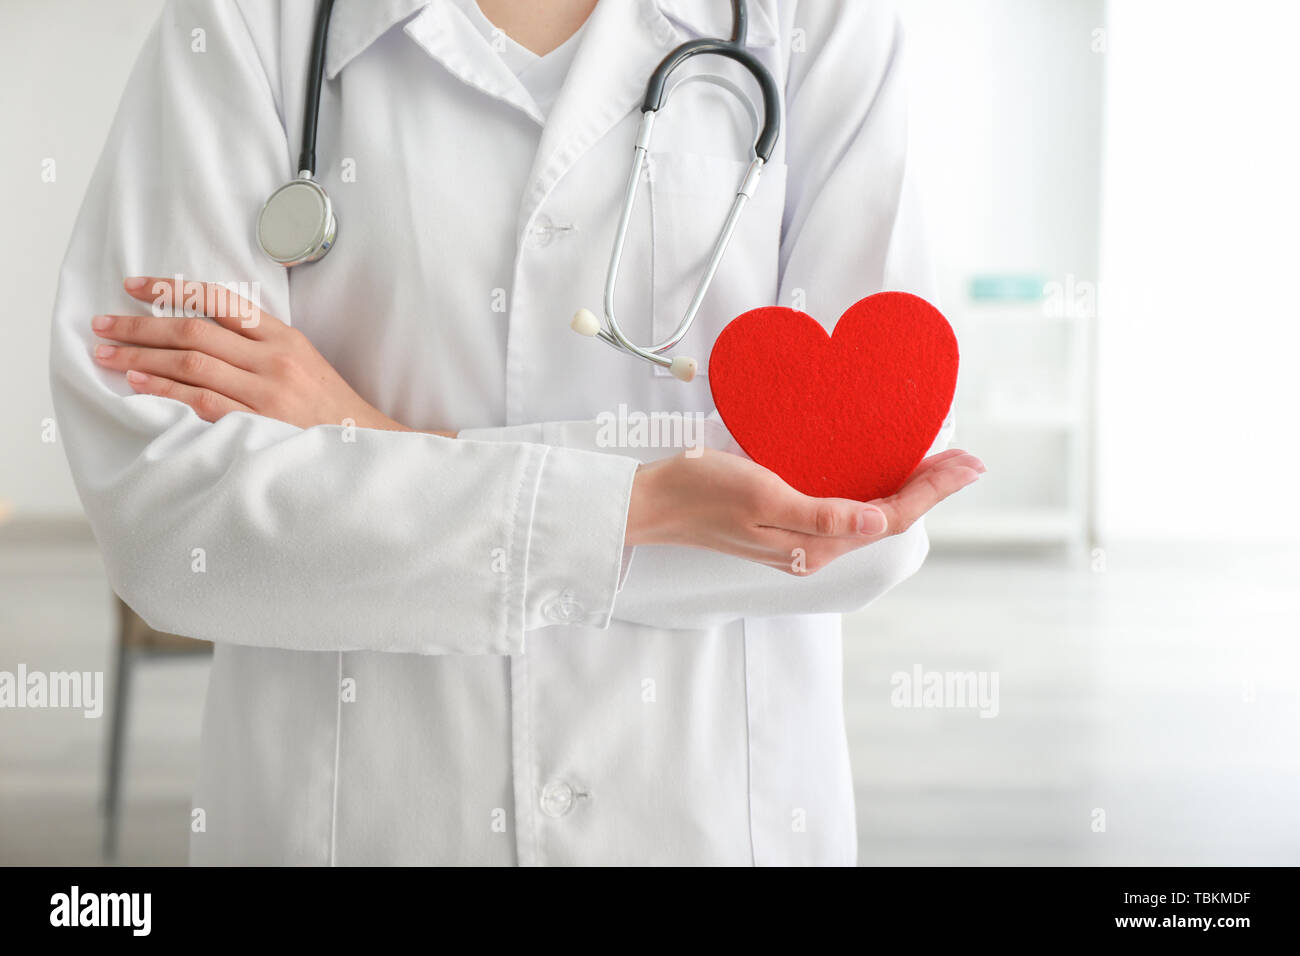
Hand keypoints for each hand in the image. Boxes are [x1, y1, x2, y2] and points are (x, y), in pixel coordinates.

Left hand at [91, 276, 454, 435]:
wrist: (367, 448)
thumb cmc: (331, 409)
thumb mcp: (304, 361)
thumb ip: (261, 343)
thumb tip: (205, 327)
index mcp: (284, 338)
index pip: (219, 301)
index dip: (171, 290)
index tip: (133, 285)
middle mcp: (274, 360)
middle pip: (194, 331)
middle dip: (141, 326)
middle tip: (103, 325)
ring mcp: (267, 393)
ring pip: (192, 364)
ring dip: (143, 358)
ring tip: (107, 355)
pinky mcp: (260, 425)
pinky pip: (204, 403)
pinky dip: (167, 391)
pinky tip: (140, 384)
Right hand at [625, 447, 983, 574]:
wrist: (654, 503)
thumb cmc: (701, 492)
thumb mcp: (763, 496)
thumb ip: (822, 515)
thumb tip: (880, 522)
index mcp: (815, 544)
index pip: (892, 516)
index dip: (934, 489)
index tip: (968, 463)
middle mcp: (815, 547)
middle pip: (890, 516)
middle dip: (932, 487)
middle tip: (968, 459)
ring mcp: (802, 538)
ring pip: (872, 513)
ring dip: (909, 487)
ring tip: (940, 462)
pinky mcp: (788, 524)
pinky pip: (846, 508)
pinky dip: (875, 487)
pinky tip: (881, 471)